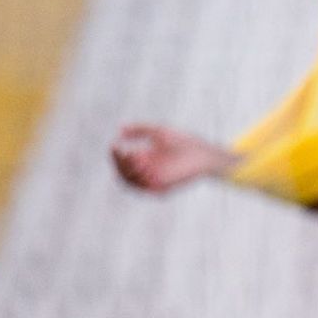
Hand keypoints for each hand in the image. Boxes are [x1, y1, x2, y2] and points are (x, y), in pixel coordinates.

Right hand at [110, 124, 231, 192]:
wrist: (203, 153)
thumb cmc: (184, 141)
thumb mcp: (158, 131)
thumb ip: (139, 129)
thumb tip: (119, 130)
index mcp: (144, 160)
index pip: (122, 163)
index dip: (115, 156)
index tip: (113, 145)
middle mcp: (147, 173)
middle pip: (123, 174)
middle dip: (118, 163)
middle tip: (122, 152)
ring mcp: (154, 182)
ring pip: (130, 183)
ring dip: (127, 170)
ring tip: (133, 155)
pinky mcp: (163, 188)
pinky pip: (145, 187)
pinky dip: (140, 178)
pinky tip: (142, 163)